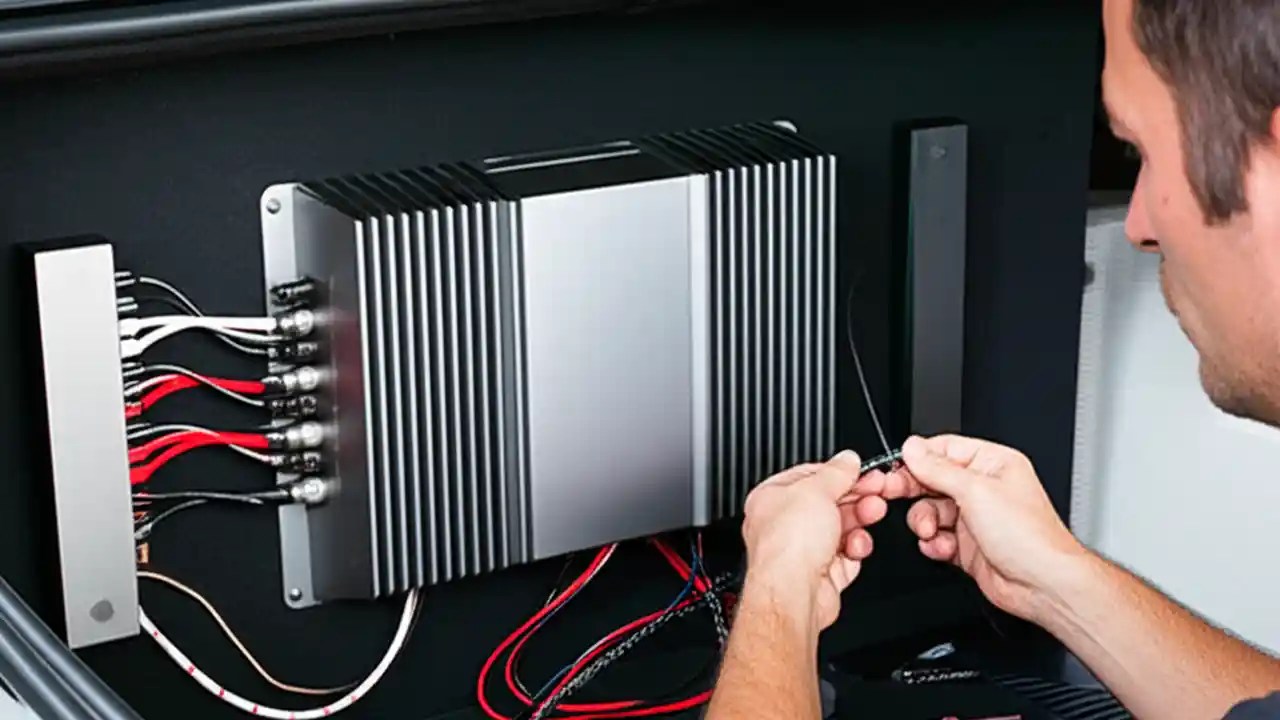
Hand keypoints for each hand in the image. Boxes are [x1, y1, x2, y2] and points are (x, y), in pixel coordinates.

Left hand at [741, 451, 889, 630]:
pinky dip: (856, 549)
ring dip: (860, 521)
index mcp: (773, 498)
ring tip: (873, 512)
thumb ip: (836, 472)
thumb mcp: (816, 490)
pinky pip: (846, 556)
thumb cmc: (787, 544)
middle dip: (856, 497)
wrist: (794, 593)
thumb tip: (847, 460)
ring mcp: (802, 551)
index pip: (810, 477)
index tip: (862, 471)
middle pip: (828, 503)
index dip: (838, 473)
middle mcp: (784, 524)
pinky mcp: (821, 575)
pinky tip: (857, 545)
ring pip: (840, 529)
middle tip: (877, 490)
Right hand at [853, 435, 1087, 622]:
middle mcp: (983, 489)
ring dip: (923, 522)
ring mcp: (974, 518)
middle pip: (932, 480)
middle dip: (913, 490)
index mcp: (992, 464)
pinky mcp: (967, 546)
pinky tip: (940, 547)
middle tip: (892, 495)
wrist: (1042, 585)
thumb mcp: (976, 491)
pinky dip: (932, 543)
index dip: (918, 458)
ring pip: (929, 511)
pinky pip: (936, 537)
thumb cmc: (1029, 537)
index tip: (895, 467)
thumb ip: (939, 468)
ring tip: (929, 531)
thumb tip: (913, 448)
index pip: (944, 449)